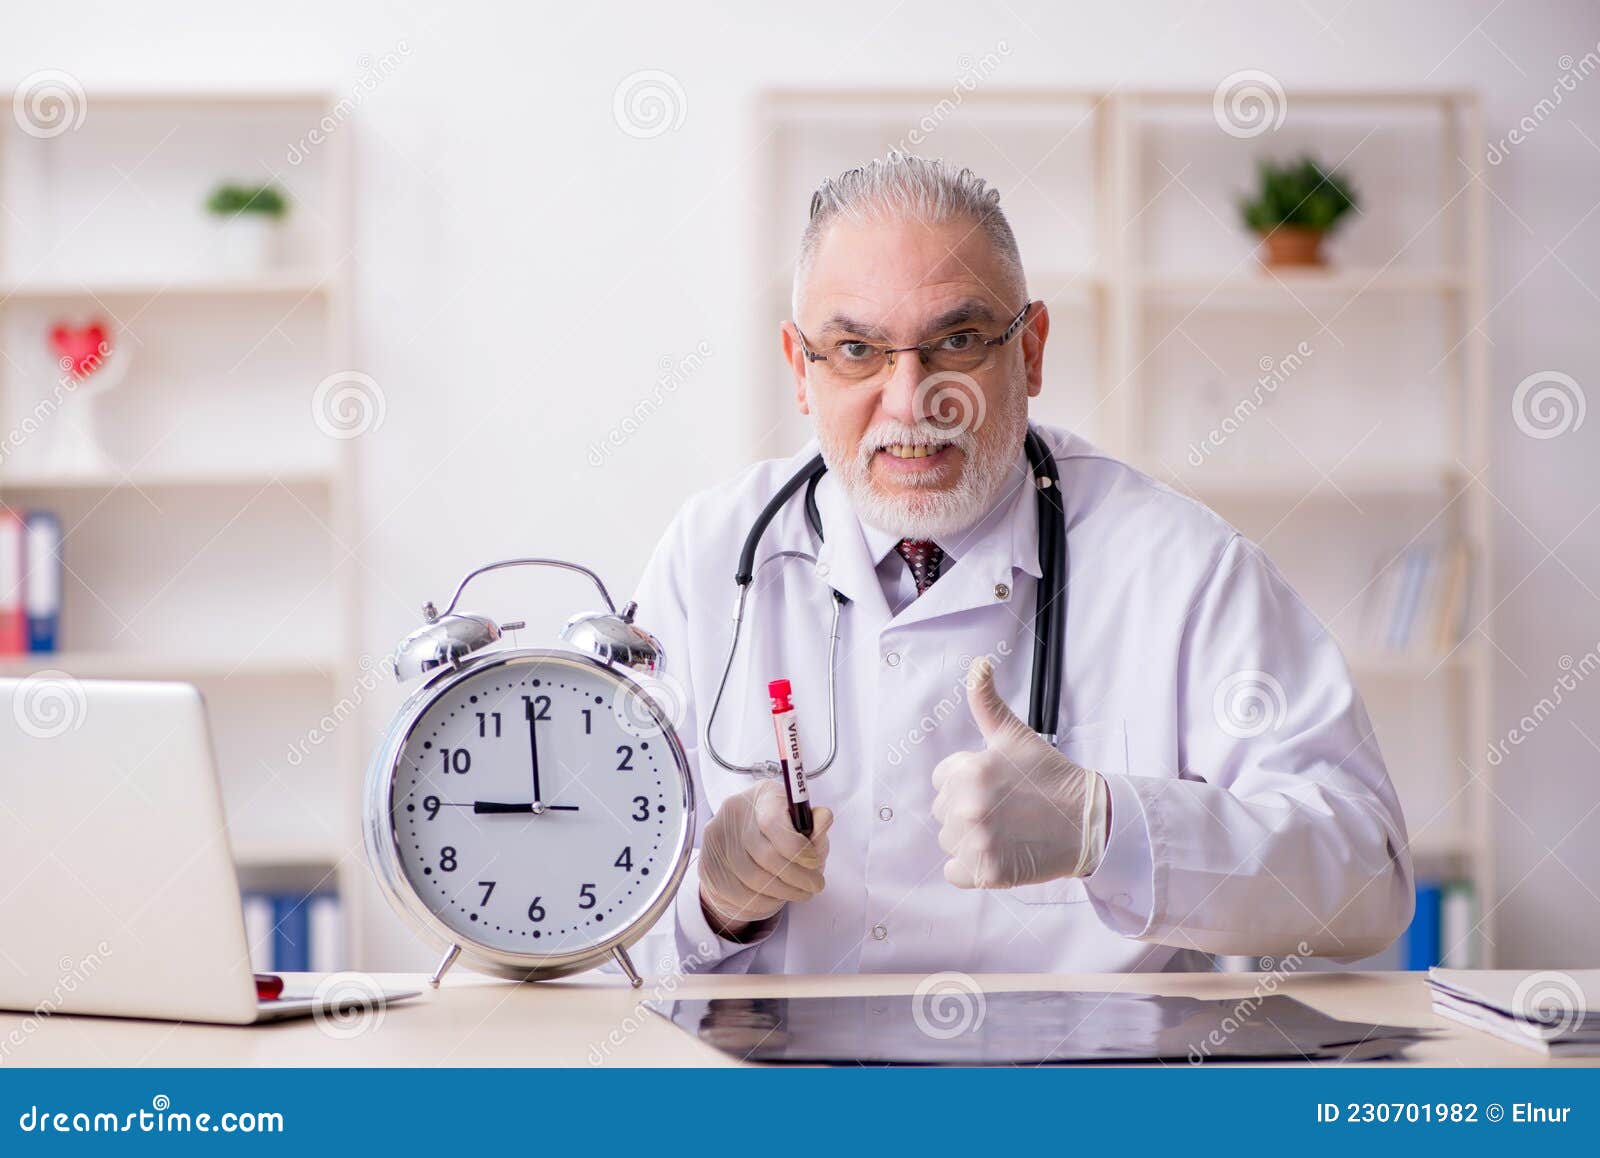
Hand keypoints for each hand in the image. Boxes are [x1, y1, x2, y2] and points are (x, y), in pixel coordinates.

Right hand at [699, 779, 832, 936]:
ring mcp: (716, 840)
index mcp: (762, 795)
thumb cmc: (782, 835)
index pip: (773, 822)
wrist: (744, 850)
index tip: (815, 863)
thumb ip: (815, 825)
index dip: (797, 847)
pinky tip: (778, 897)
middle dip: (797, 876)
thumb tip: (825, 818)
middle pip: (765, 855)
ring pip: (754, 879)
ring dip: (784, 892)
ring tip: (801, 892)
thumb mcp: (803, 826)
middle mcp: (733, 812)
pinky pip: (740, 895)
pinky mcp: (708, 867)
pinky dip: (765, 902)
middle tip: (815, 886)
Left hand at [931, 657, 1108, 888]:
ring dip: (970, 839)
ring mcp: (976, 842)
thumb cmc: (1051, 777)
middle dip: (968, 810)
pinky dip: (972, 868)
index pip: (941, 781)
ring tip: (1006, 830)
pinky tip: (999, 853)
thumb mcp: (1015, 735)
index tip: (997, 786)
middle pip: (943, 812)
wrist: (1088, 821)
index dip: (967, 782)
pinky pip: (955, 873)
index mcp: (968, 772)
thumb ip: (986, 702)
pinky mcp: (986, 872)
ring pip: (949, 842)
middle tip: (1006, 809)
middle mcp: (966, 807)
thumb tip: (978, 663)